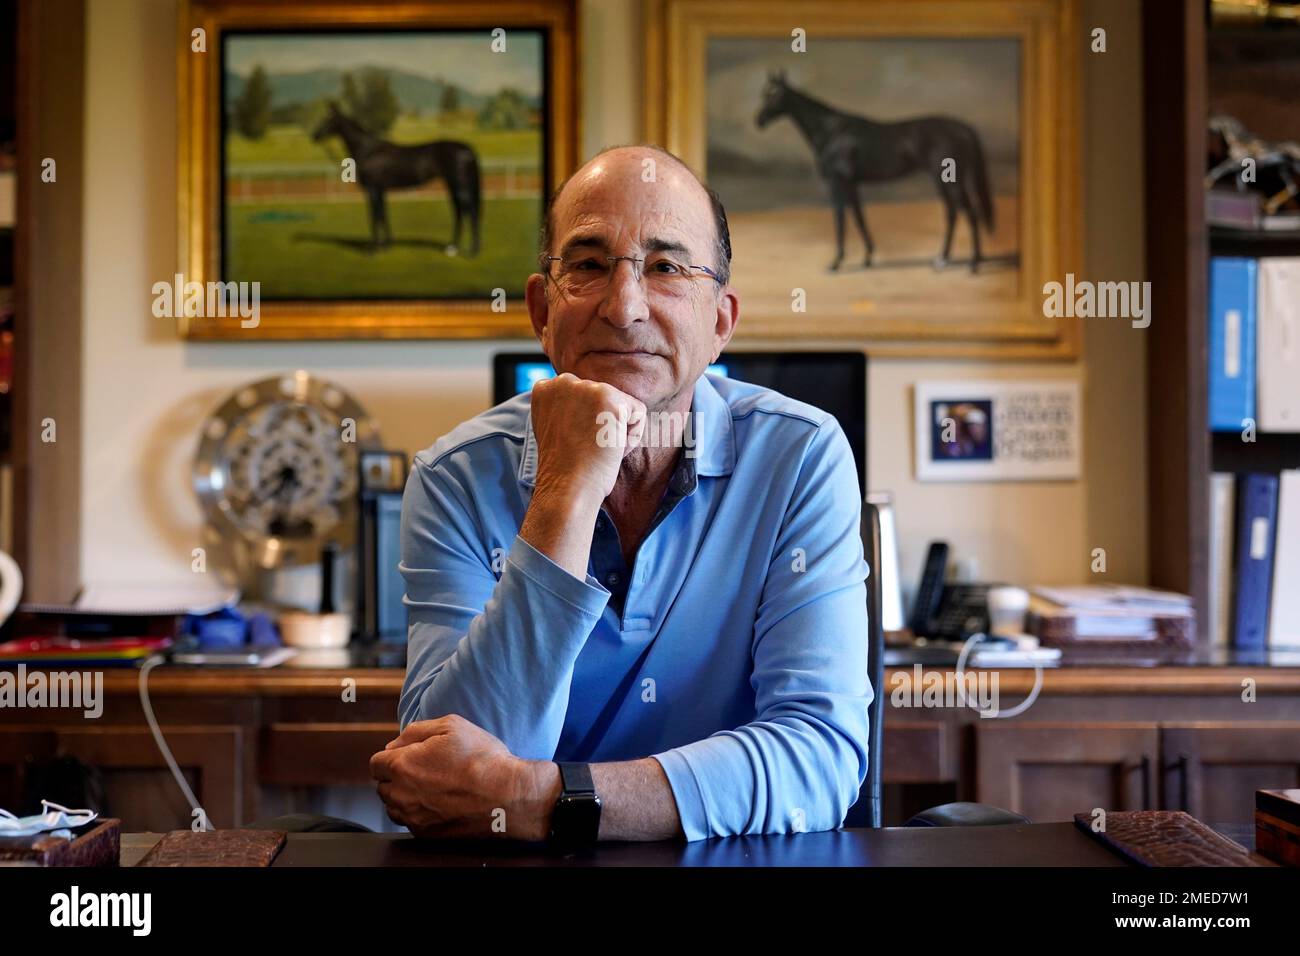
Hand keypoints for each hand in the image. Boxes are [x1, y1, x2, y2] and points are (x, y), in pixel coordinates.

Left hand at [370, 714, 558, 840]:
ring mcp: (413, 818)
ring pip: (393, 807)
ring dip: (404, 796)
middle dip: (396, 776)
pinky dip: (418, 813)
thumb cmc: (482, 759)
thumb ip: (415, 731)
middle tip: (423, 770)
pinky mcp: (426, 834)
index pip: (375, 763)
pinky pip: (410, 822)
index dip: (391, 757)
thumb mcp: (451, 727)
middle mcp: (402, 794)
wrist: (507, 796)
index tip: (407, 756)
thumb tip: (394, 743)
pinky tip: (440, 803)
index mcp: (403, 765)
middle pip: (382, 786)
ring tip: (432, 787)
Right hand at [529, 372, 645, 503]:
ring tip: (596, 449)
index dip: (584, 424)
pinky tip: (611, 448)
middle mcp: (564, 382)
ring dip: (617, 430)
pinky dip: (632, 436)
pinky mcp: (610, 399)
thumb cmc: (565, 468)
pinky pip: (638, 412)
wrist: (567, 488)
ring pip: (622, 405)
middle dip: (603, 424)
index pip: (585, 396)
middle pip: (605, 398)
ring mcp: (587, 388)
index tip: (573, 442)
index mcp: (546, 388)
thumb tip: (593, 403)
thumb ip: (568, 407)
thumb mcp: (556, 427)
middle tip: (586, 448)